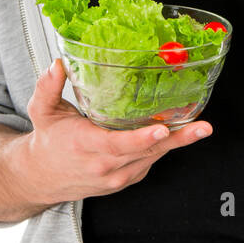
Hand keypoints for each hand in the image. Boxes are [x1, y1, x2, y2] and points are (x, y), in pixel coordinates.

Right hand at [11, 60, 212, 204]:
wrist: (43, 177)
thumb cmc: (48, 141)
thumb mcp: (42, 111)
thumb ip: (48, 87)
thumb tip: (57, 63)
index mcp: (84, 146)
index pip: (115, 144)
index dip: (140, 139)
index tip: (161, 129)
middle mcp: (104, 165)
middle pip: (144, 152)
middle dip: (175, 139)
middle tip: (201, 127)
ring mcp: (117, 176)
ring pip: (153, 158)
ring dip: (178, 143)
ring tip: (201, 128)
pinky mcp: (127, 179)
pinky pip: (150, 161)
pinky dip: (165, 147)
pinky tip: (180, 131)